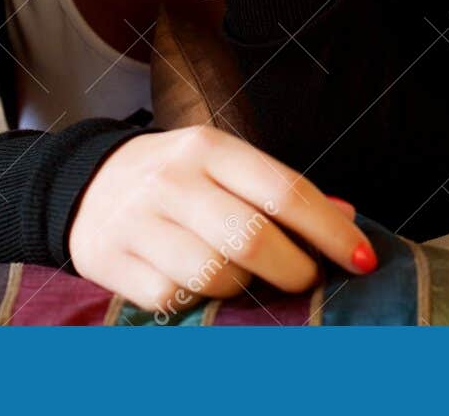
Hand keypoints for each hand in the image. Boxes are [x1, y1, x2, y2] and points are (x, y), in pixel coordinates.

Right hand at [68, 124, 374, 314]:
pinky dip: (195, 301)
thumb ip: (281, 191)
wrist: (85, 182)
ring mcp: (137, 219)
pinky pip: (173, 298)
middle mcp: (173, 178)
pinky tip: (195, 284)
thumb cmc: (179, 178)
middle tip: (305, 278)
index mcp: (210, 147)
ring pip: (214, 274)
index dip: (330, 230)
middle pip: (252, 238)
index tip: (363, 260)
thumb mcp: (226, 166)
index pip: (283, 189)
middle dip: (294, 270)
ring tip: (244, 278)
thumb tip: (348, 218)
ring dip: (243, 288)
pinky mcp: (110, 259)